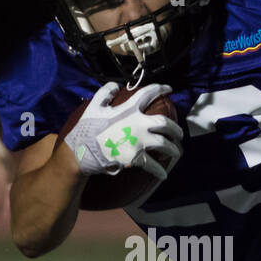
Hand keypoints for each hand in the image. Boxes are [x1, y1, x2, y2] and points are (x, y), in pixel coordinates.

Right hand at [64, 81, 182, 180]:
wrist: (81, 150)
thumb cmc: (87, 128)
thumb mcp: (93, 106)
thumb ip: (105, 93)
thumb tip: (116, 85)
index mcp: (129, 109)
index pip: (149, 94)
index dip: (161, 89)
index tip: (169, 89)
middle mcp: (138, 123)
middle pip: (164, 122)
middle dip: (175, 128)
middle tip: (179, 134)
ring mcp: (138, 140)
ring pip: (164, 143)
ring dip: (173, 148)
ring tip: (176, 152)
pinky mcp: (135, 157)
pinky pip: (152, 165)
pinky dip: (159, 171)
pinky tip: (164, 175)